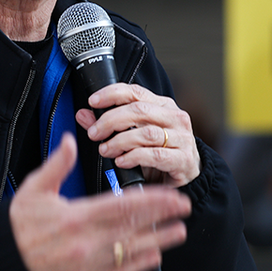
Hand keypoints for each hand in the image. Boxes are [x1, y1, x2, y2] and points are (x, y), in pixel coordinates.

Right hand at [10, 133, 190, 270]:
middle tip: (183, 208)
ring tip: (179, 232)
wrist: (1, 260)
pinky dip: (139, 265)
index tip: (170, 195)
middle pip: (133, 228)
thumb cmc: (18, 224)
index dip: (151, 201)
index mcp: (76, 218)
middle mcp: (86, 243)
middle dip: (162, 217)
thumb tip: (71, 141)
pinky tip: (155, 256)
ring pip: (131, 251)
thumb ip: (58, 164)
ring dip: (158, 241)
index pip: (123, 207)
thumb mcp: (35, 188)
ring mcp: (88, 263)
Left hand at [75, 83, 200, 187]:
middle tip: (94, 133)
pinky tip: (121, 161)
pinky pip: (155, 155)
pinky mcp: (183, 159)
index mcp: (163, 106)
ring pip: (146, 133)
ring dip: (120, 141)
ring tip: (105, 150)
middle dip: (110, 120)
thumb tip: (83, 114)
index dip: (112, 94)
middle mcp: (175, 118)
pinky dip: (134, 157)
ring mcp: (182, 138)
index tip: (92, 102)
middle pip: (138, 111)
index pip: (136, 92)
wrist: (187, 178)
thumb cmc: (160, 154)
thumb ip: (109, 125)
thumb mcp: (134, 136)